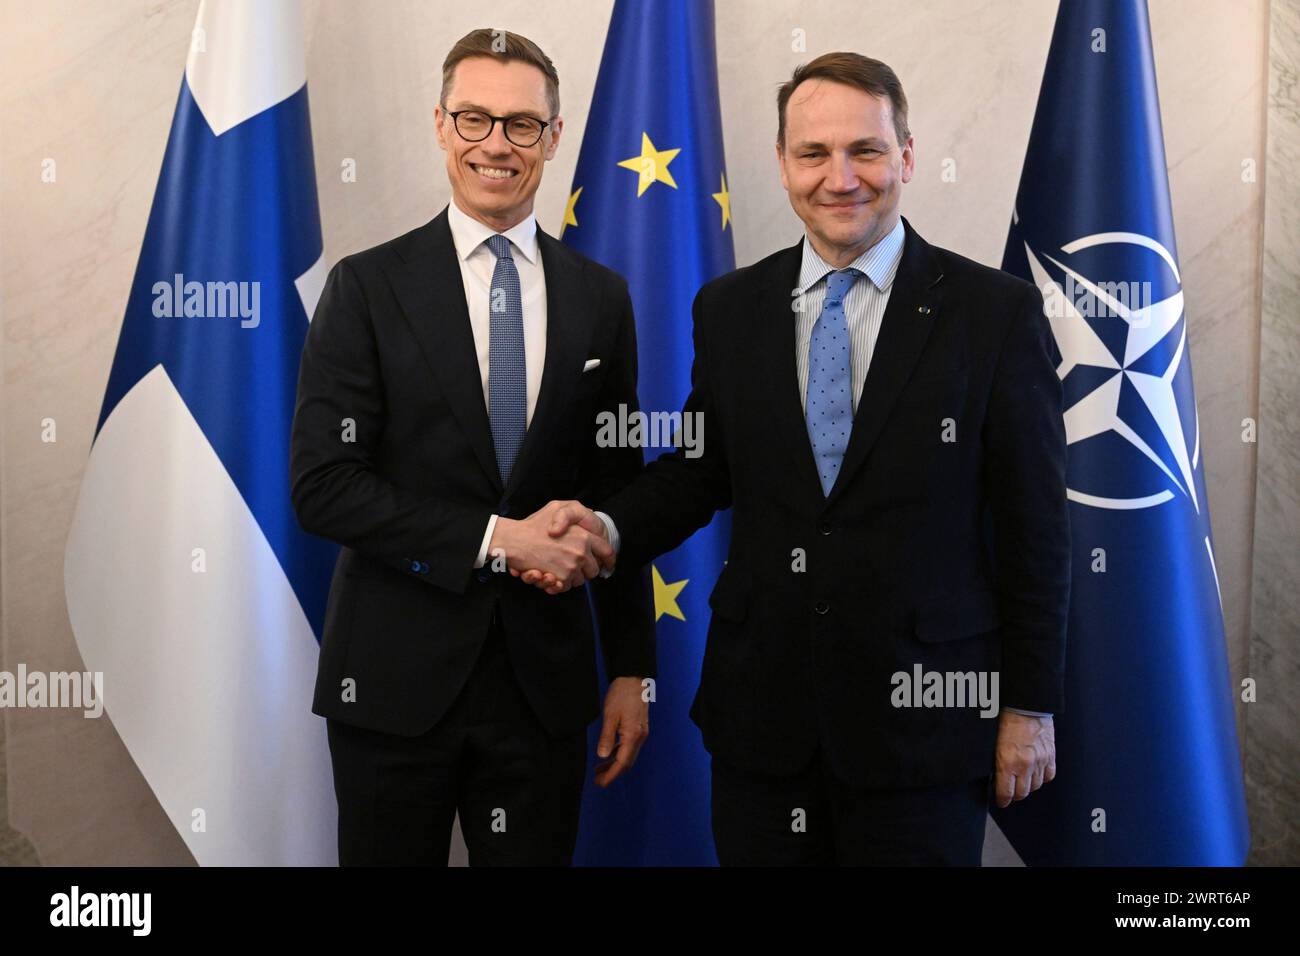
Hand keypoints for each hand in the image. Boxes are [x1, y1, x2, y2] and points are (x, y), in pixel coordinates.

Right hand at [489, 501, 612, 590]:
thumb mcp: (557, 508)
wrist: (514, 540)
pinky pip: (566, 586)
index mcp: (584, 536)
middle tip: (573, 565)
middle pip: (594, 570)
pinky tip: (549, 575)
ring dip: (571, 577)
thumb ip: (573, 515)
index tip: (607, 564)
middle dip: (586, 570)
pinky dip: (559, 584)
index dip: (608, 559)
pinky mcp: (560, 579)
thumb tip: (587, 524)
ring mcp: (571, 567)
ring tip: (557, 568)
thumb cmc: (533, 525)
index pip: (606, 551)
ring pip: (580, 580)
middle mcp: (581, 552)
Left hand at [593, 676, 648, 786]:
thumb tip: (602, 756)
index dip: (611, 775)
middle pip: (627, 762)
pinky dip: (619, 754)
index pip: (622, 763)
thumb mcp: (610, 715)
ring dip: (615, 764)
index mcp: (633, 735)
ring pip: (628, 756)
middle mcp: (640, 737)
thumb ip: (606, 737)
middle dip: (612, 773)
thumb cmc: (621, 694)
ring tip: (599, 770)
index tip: (600, 783)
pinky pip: (629, 747)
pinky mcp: (638, 728)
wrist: (633, 679)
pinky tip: (608, 755)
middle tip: (597, 780)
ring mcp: (641, 733)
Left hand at [993, 711, 1055, 807]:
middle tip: (1010, 792)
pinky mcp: (1051, 755)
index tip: (1001, 801)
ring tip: (1021, 781)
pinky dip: (1042, 777)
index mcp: (1007, 761)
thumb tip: (994, 778)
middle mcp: (1025, 764)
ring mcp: (1040, 760)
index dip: (1002, 800)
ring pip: (1035, 786)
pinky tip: (1035, 773)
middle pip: (1022, 793)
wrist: (1025, 704)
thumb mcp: (993, 744)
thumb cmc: (1005, 720)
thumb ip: (995, 763)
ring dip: (1027, 786)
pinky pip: (1048, 776)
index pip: (1006, 793)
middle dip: (1014, 795)